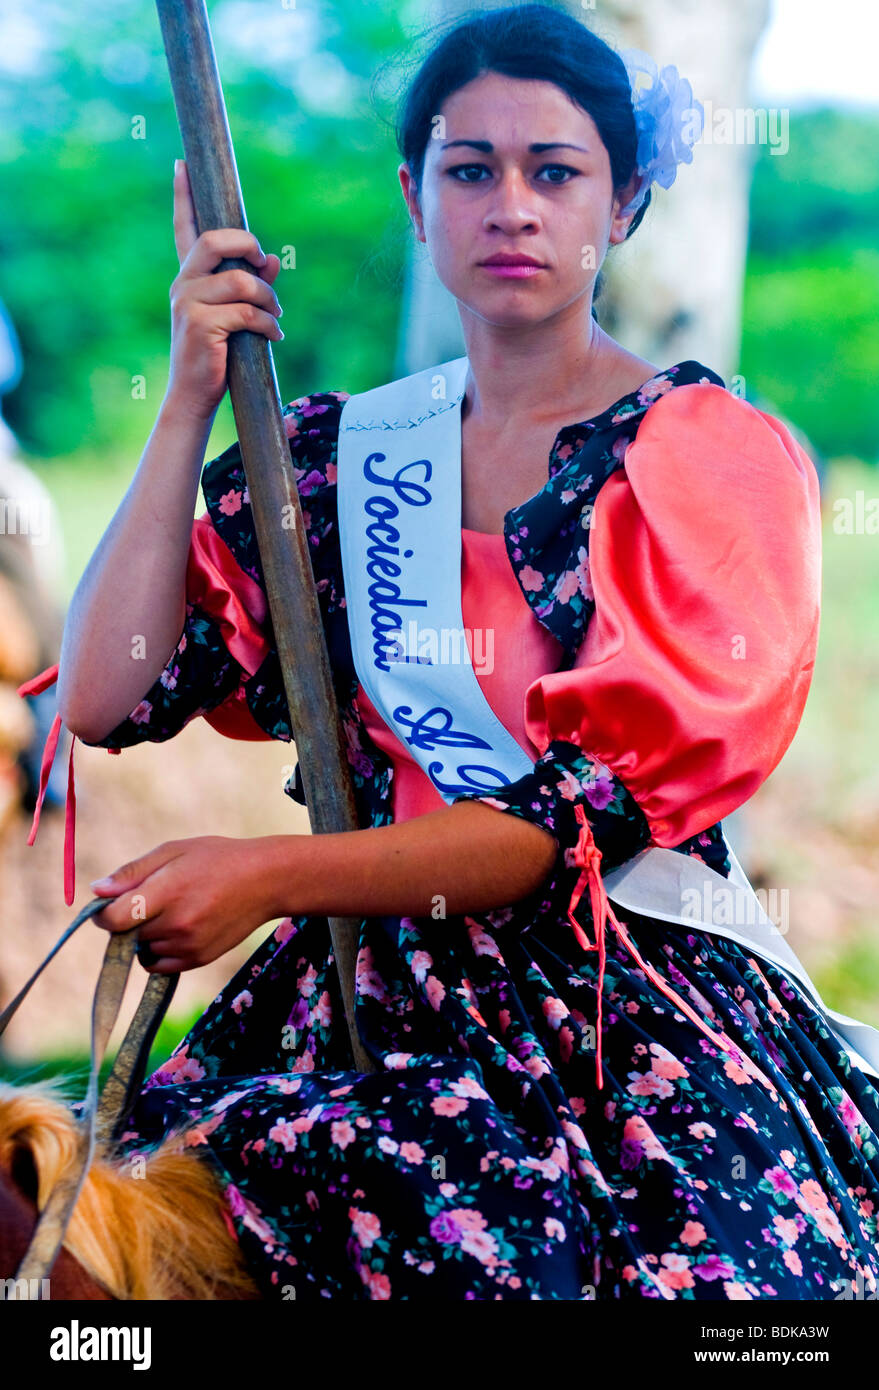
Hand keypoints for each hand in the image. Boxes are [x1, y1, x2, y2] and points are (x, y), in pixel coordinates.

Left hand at [88, 836, 276, 972]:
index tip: (107, 906)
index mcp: (167, 891)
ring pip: (142, 950)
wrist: (265, 880)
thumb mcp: (174, 851)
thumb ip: (132, 872)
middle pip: (127, 934)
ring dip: (145, 936)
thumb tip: (96, 891)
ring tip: (171, 911)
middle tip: (150, 900)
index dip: (103, 914)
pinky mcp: (198, 959)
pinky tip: (175, 929)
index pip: (115, 918)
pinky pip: (159, 965)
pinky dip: (158, 951)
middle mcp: (177, 923)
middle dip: (128, 920)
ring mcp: (188, 945)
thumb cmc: (217, 858)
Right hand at [166, 158, 283, 418]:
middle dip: (249, 246)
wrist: (195, 396)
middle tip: (265, 265)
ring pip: (240, 281)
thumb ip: (251, 287)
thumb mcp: (235, 316)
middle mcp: (183, 283)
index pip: (183, 228)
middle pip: (216, 241)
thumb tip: (274, 262)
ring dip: (268, 299)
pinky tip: (274, 337)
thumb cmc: (217, 356)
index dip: (182, 196)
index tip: (181, 164)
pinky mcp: (200, 325)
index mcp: (189, 277)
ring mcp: (188, 303)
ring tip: (276, 317)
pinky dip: (268, 324)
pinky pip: (247, 312)